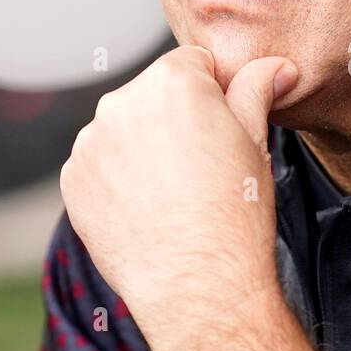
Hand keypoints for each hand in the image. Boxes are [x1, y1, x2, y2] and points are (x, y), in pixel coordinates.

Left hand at [60, 47, 327, 350]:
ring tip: (175, 192)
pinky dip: (119, 178)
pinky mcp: (73, 179)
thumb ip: (258, 90)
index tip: (225, 130)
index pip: (195, 64)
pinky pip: (100, 164)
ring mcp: (90, 142)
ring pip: (125, 128)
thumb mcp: (256, 143)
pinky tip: (148, 208)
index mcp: (173, 81)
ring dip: (144, 146)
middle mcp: (122, 102)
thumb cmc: (234, 215)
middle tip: (204, 165)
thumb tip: (277, 66)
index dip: (216, 95)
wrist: (197, 286)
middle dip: (176, 118)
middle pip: (155, 94)